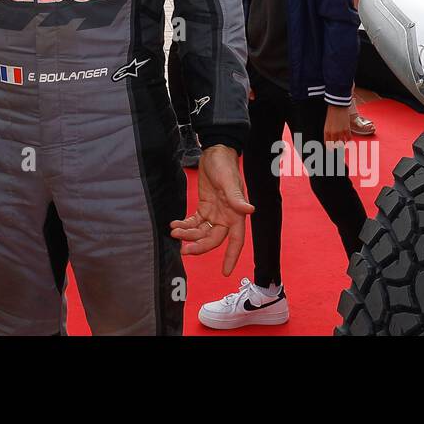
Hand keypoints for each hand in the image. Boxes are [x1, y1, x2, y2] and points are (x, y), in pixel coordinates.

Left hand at [170, 144, 253, 275]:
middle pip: (212, 239)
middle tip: (183, 249)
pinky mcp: (204, 207)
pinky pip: (194, 222)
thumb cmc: (225, 165)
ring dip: (188, 235)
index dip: (231, 256)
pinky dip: (184, 225)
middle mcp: (226, 217)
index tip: (225, 272)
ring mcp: (214, 213)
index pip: (236, 241)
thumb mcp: (229, 181)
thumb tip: (250, 210)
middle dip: (198, 246)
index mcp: (236, 214)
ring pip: (201, 232)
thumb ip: (237, 198)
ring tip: (174, 231)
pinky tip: (175, 224)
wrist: (214, 152)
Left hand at [324, 105, 351, 145]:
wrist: (337, 106)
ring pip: (342, 143)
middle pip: (335, 145)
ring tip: (342, 144)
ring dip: (342, 144)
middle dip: (336, 147)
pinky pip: (349, 139)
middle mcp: (333, 133)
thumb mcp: (327, 123)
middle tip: (338, 148)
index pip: (327, 143)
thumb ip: (328, 131)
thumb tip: (330, 138)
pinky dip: (348, 140)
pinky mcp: (347, 129)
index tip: (331, 149)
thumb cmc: (331, 114)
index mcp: (326, 131)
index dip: (329, 147)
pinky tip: (348, 140)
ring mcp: (340, 132)